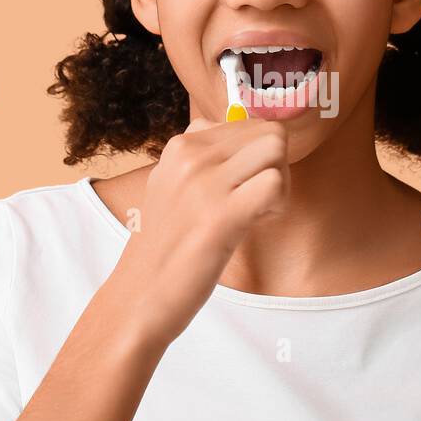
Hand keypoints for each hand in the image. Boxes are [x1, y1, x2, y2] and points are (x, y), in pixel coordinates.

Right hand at [108, 115, 290, 345]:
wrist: (139, 296)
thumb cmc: (166, 247)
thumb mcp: (173, 186)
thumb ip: (206, 159)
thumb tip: (252, 136)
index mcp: (180, 145)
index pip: (250, 124)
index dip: (258, 158)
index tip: (241, 187)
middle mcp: (190, 156)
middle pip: (270, 134)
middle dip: (276, 166)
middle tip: (256, 200)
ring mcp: (203, 184)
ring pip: (276, 151)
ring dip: (280, 184)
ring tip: (256, 212)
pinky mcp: (219, 216)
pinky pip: (274, 185)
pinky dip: (277, 206)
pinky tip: (256, 225)